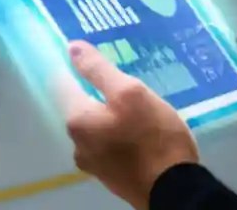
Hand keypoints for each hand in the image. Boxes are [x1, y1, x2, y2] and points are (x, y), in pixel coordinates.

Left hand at [60, 41, 198, 209]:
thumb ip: (98, 70)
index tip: (88, 56)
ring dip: (107, 113)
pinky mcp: (110, 175)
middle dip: (94, 91)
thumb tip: (71, 47)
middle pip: (80, 106)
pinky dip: (116, 132)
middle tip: (119, 79)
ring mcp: (93, 163)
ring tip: (131, 103)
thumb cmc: (153, 136)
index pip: (62, 83)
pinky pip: (107, 143)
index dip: (72, 66)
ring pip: (95, 126)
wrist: (174, 189)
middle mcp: (77, 143)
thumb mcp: (130, 93)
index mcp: (77, 120)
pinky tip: (135, 128)